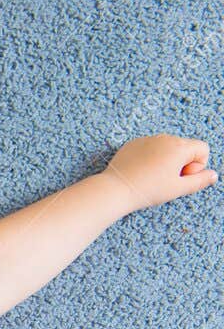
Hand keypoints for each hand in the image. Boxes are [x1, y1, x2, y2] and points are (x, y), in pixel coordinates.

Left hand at [102, 135, 216, 212]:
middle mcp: (165, 138)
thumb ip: (199, 181)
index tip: (181, 178)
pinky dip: (150, 158)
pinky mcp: (133, 143)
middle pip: (185, 147)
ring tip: (151, 177)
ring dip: (166, 160)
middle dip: (182, 163)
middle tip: (165, 180)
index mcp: (179, 146)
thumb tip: (213, 175)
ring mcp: (147, 139)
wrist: (115, 190)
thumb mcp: (178, 189)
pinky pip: (150, 147)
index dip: (197, 166)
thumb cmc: (147, 190)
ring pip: (167, 147)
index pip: (202, 149)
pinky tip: (140, 172)